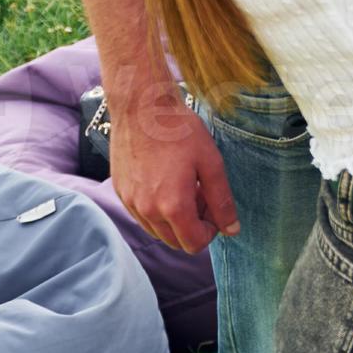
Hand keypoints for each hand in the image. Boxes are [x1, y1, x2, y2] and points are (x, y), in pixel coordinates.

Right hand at [108, 87, 237, 252]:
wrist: (142, 108)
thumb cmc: (180, 132)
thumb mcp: (211, 164)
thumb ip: (222, 201)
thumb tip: (232, 230)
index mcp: (172, 206)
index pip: (194, 244)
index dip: (210, 231)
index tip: (214, 208)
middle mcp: (147, 210)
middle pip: (175, 241)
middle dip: (193, 226)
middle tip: (201, 195)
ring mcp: (130, 202)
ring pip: (157, 231)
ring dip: (175, 219)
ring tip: (185, 187)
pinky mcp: (121, 192)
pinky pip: (142, 216)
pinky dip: (157, 210)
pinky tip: (166, 182)